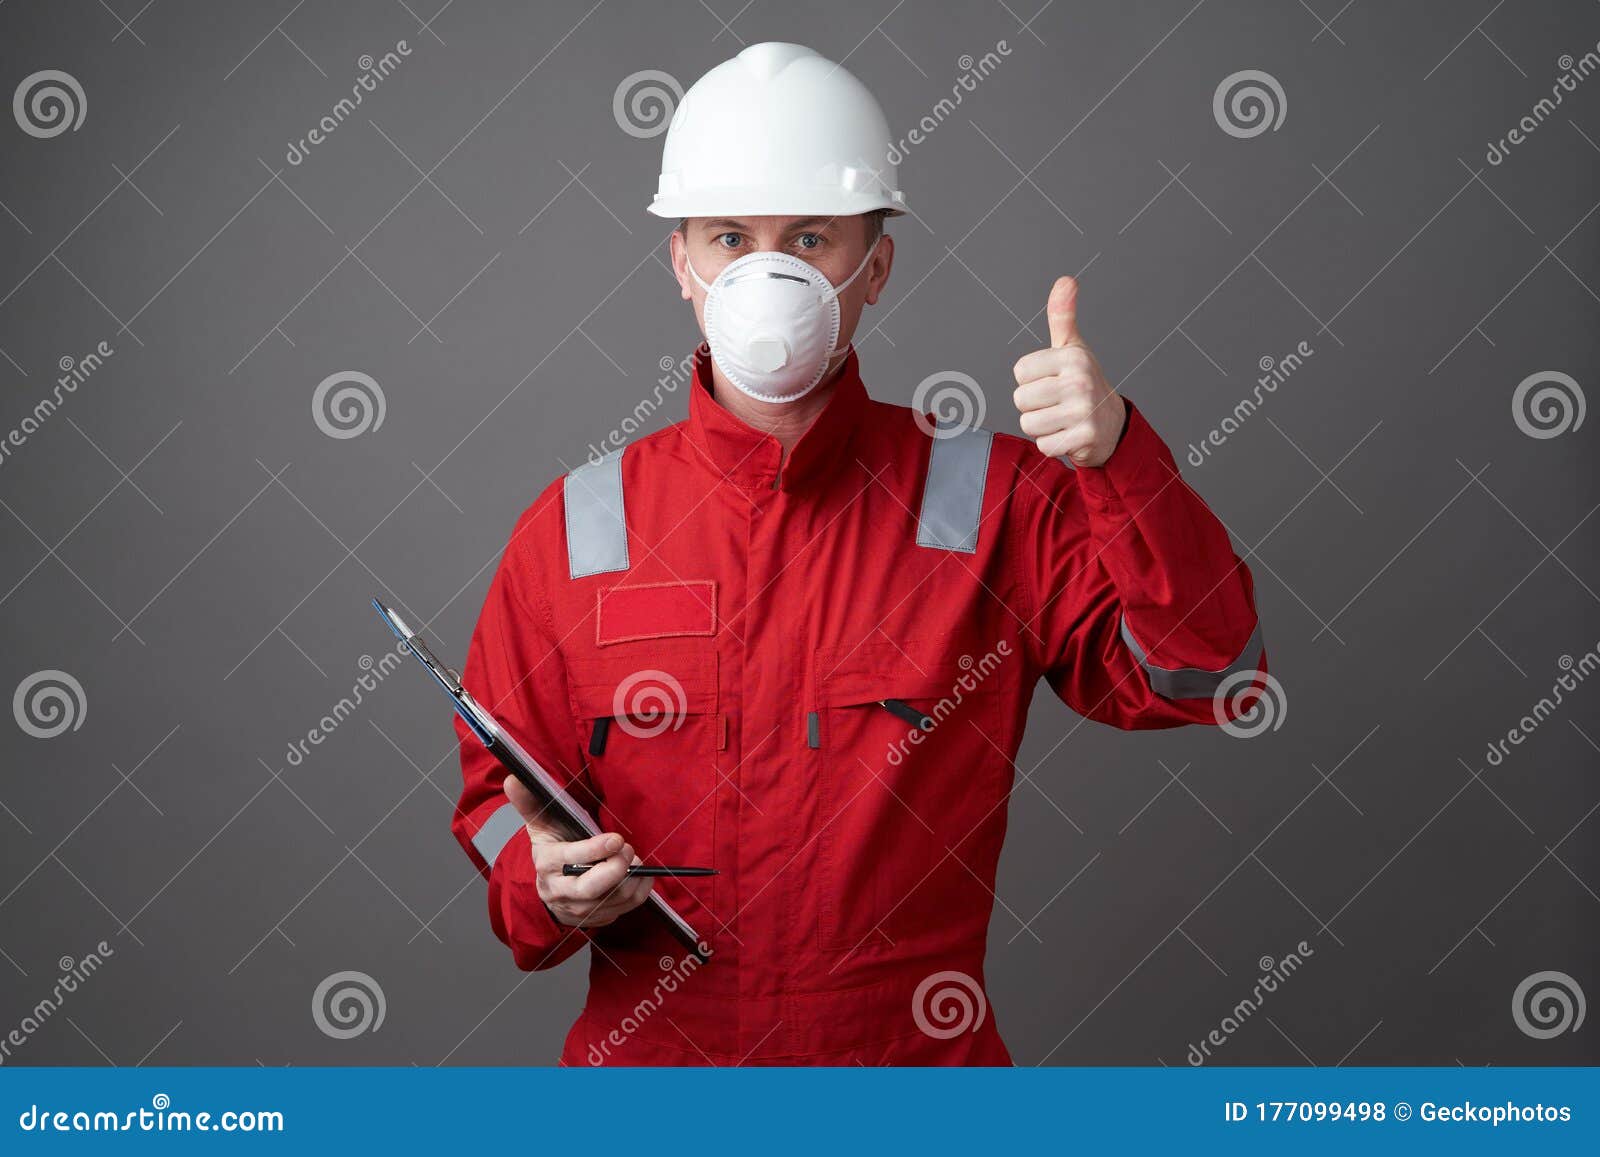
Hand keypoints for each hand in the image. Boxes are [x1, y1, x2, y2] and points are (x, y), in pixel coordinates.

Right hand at [503, 775, 652, 928]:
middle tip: (627, 849)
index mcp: (547, 864)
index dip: (595, 850)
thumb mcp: (540, 825)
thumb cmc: (551, 849)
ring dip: (631, 879)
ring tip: (635, 859)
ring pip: (612, 900)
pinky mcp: (597, 918)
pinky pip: (625, 909)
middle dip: (615, 869)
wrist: (550, 889)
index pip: (571, 859)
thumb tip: (513, 778)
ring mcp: (579, 909)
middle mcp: (561, 891)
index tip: (616, 838)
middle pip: (590, 889)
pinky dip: (639, 891)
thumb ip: (530, 802)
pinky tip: (640, 874)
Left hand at [1012, 276, 1126, 466]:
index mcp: (1072, 357)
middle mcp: (1080, 381)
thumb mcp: (1072, 348)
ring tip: (1061, 419)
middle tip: (1057, 404)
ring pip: (1029, 424)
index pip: (1020, 373)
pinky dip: (1052, 445)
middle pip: (1020, 400)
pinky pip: (1043, 445)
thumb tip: (1065, 280)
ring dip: (1041, 427)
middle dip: (1034, 406)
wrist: (1112, 425)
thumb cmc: (1083, 382)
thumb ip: (1062, 316)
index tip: (1052, 381)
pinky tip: (1069, 434)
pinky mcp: (1084, 437)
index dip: (1031, 380)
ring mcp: (1083, 410)